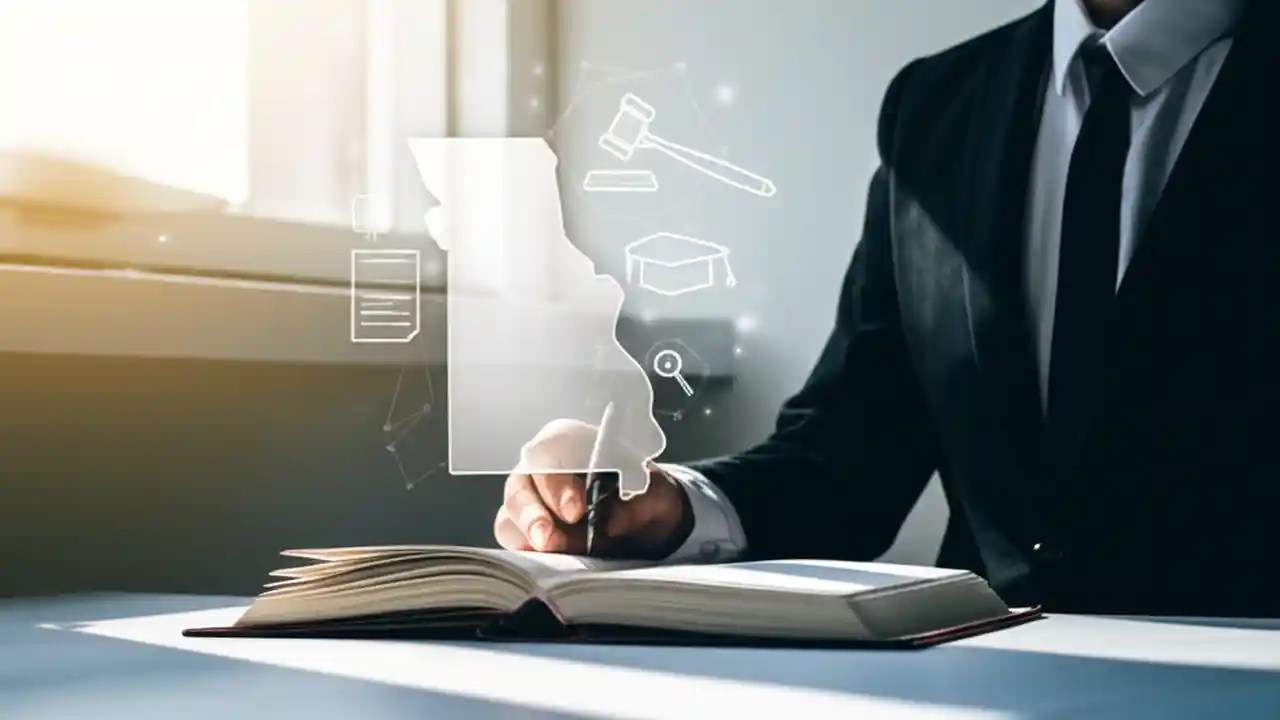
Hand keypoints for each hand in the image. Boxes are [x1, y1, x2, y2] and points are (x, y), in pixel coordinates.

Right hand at [494, 419, 693, 557]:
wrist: (648, 519)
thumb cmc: (644, 494)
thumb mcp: (655, 494)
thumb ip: (638, 502)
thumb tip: (613, 520)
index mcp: (572, 444)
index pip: (552, 452)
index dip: (558, 483)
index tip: (576, 511)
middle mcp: (543, 469)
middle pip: (520, 485)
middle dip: (532, 514)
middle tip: (548, 540)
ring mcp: (531, 500)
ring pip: (509, 514)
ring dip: (524, 536)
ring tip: (546, 554)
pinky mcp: (528, 532)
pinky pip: (514, 540)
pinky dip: (524, 553)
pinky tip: (541, 564)